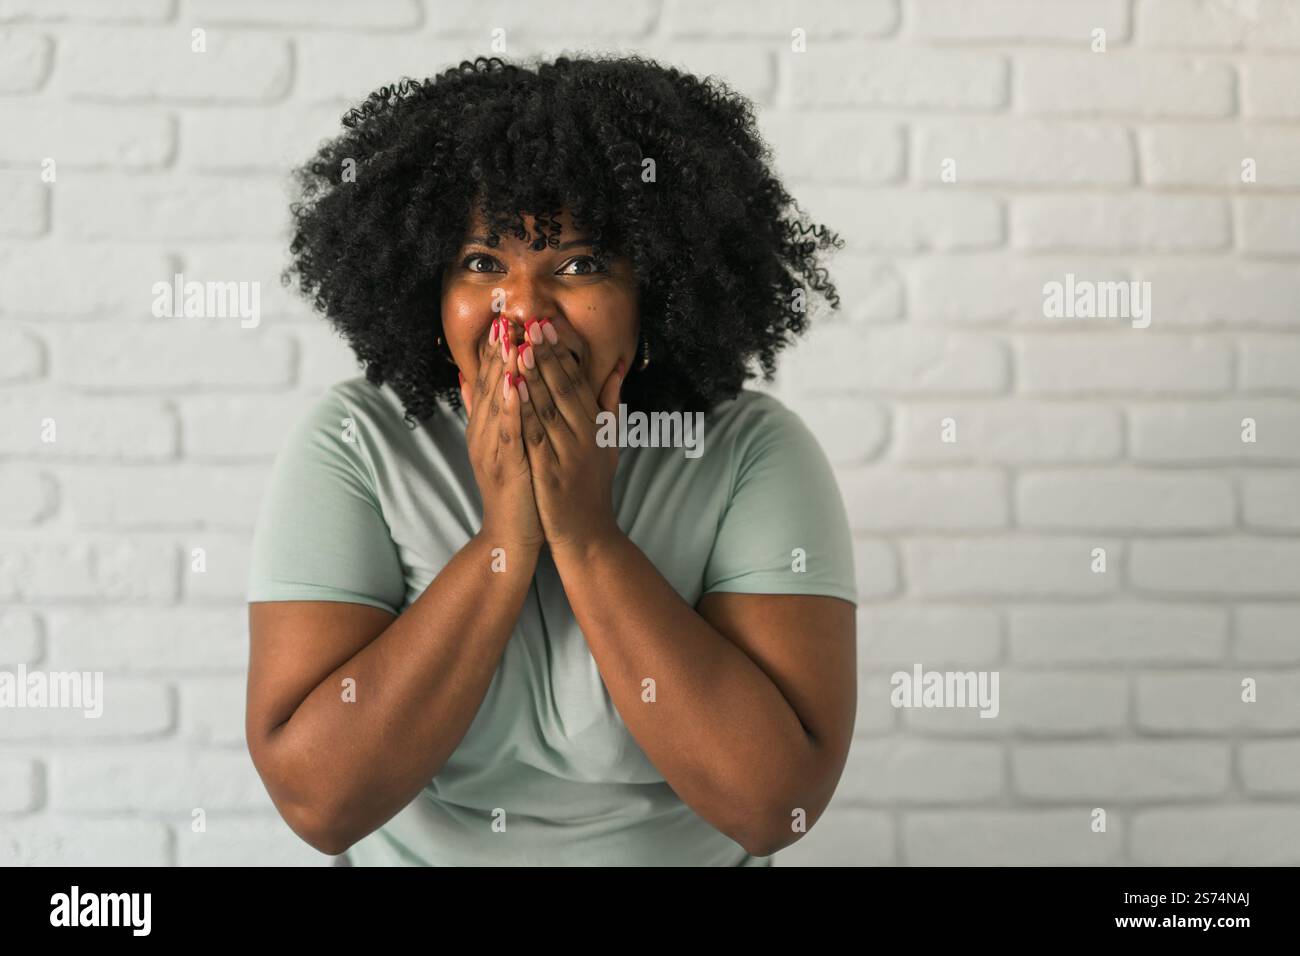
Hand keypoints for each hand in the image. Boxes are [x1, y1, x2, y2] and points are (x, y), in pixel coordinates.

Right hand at [460, 316, 544, 554]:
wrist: (512, 536)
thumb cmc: (515, 491)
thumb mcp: (502, 448)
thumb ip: (490, 416)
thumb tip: (474, 383)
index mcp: (487, 428)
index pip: (491, 382)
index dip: (497, 351)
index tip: (505, 320)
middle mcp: (484, 434)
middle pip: (490, 386)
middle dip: (498, 351)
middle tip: (505, 317)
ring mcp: (492, 449)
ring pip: (497, 403)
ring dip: (503, 370)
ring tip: (510, 339)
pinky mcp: (505, 465)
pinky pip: (508, 431)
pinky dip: (511, 406)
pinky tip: (516, 384)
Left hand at [512, 317, 624, 555]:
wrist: (587, 534)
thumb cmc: (594, 486)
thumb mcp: (609, 443)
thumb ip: (610, 405)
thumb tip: (617, 368)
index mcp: (596, 427)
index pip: (577, 382)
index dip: (561, 353)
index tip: (547, 325)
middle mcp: (585, 437)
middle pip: (563, 389)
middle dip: (546, 354)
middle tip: (531, 323)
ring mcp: (567, 456)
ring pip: (548, 409)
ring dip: (533, 376)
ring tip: (519, 347)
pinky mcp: (551, 474)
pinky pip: (534, 438)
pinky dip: (523, 413)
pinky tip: (511, 392)